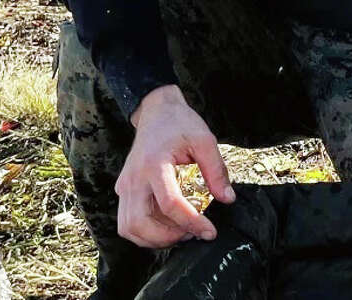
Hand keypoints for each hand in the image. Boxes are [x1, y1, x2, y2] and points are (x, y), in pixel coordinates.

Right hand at [115, 85, 234, 248]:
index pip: (170, 204)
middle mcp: (134, 178)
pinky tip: (167, 226)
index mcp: (155, 164)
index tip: (210, 231)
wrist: (156, 112)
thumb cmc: (180, 123)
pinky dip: (145, 232)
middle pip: (139, 223)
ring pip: (128, 228)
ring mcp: (124, 185)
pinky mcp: (123, 190)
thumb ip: (216, 170)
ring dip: (154, 239)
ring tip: (181, 232)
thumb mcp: (204, 140)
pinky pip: (128, 222)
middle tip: (193, 234)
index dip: (192, 223)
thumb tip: (227, 199)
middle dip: (168, 237)